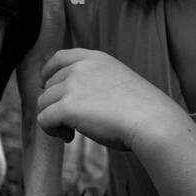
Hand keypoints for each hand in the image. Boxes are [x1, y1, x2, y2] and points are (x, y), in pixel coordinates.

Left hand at [36, 48, 179, 151]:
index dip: (48, 72)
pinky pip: (44, 119)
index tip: (47, 86)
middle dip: (56, 105)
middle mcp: (81, 67)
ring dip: (54, 119)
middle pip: (49, 86)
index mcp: (95, 58)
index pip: (59, 57)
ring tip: (71, 132)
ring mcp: (73, 85)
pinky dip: (52, 131)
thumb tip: (68, 100)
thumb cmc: (141, 109)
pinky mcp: (67, 107)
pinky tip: (69, 137)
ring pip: (44, 103)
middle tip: (74, 123)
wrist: (151, 121)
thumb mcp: (117, 81)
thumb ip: (94, 82)